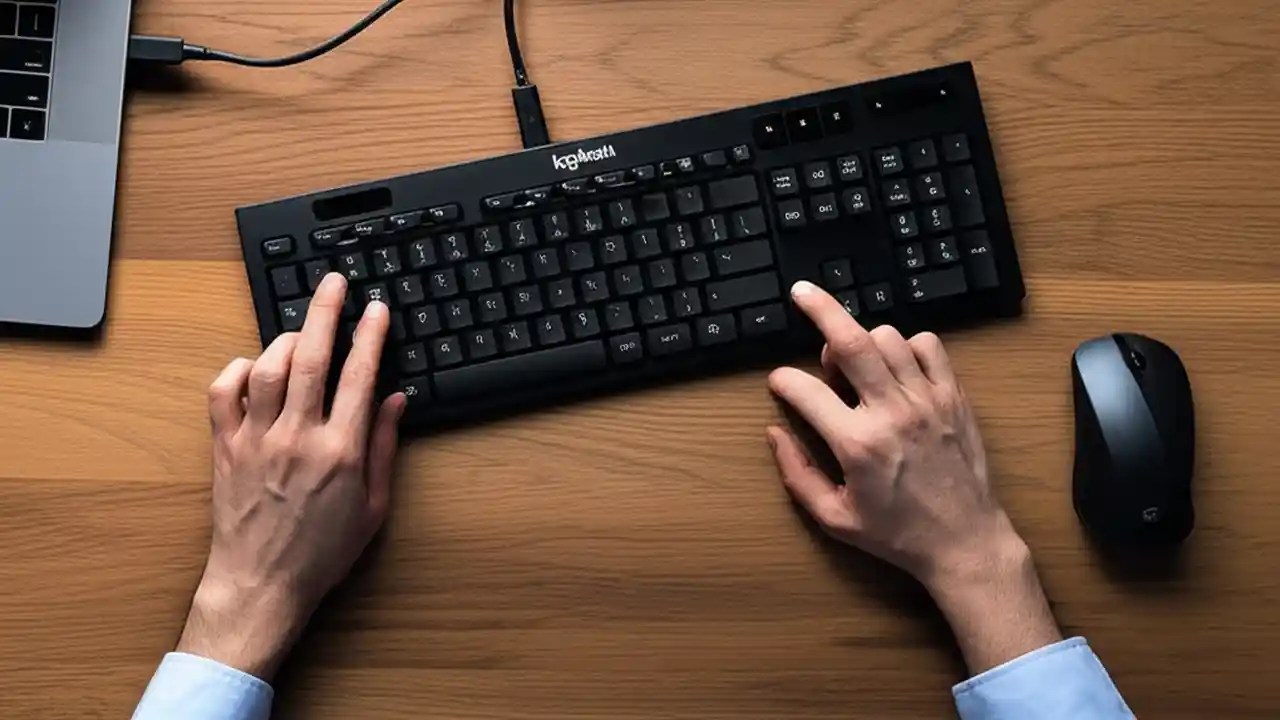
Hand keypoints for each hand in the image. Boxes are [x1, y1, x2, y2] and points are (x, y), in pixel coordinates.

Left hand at [178, 273, 405, 680]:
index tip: (377, 308)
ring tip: (302, 331)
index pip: (360, 375)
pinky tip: (254, 367)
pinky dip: (237, 369)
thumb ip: (384, 447)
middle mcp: (297, 437)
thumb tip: (393, 400)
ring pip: (267, 366)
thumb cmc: (322, 553)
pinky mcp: (224, 448)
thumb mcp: (374, 506)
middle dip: (325, 310)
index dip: (370, 334)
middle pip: (311, 356)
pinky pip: (223, 392)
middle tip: (334, 283)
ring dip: (285, 338)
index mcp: (340, 451)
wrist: (261, 584)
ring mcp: (256, 440)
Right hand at [767, 281, 1059, 672]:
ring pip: (889, 337)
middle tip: (802, 294)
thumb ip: (796, 474)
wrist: (965, 542)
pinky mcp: (954, 397)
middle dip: (820, 310)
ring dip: (863, 339)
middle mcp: (892, 413)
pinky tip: (896, 366)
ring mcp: (927, 400)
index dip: (782, 380)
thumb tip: (774, 432)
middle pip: (852, 340)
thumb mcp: (834, 518)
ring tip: (854, 360)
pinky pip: (929, 346)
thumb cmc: (896, 536)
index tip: (778, 382)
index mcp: (857, 445)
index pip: (805, 390)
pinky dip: (908, 345)